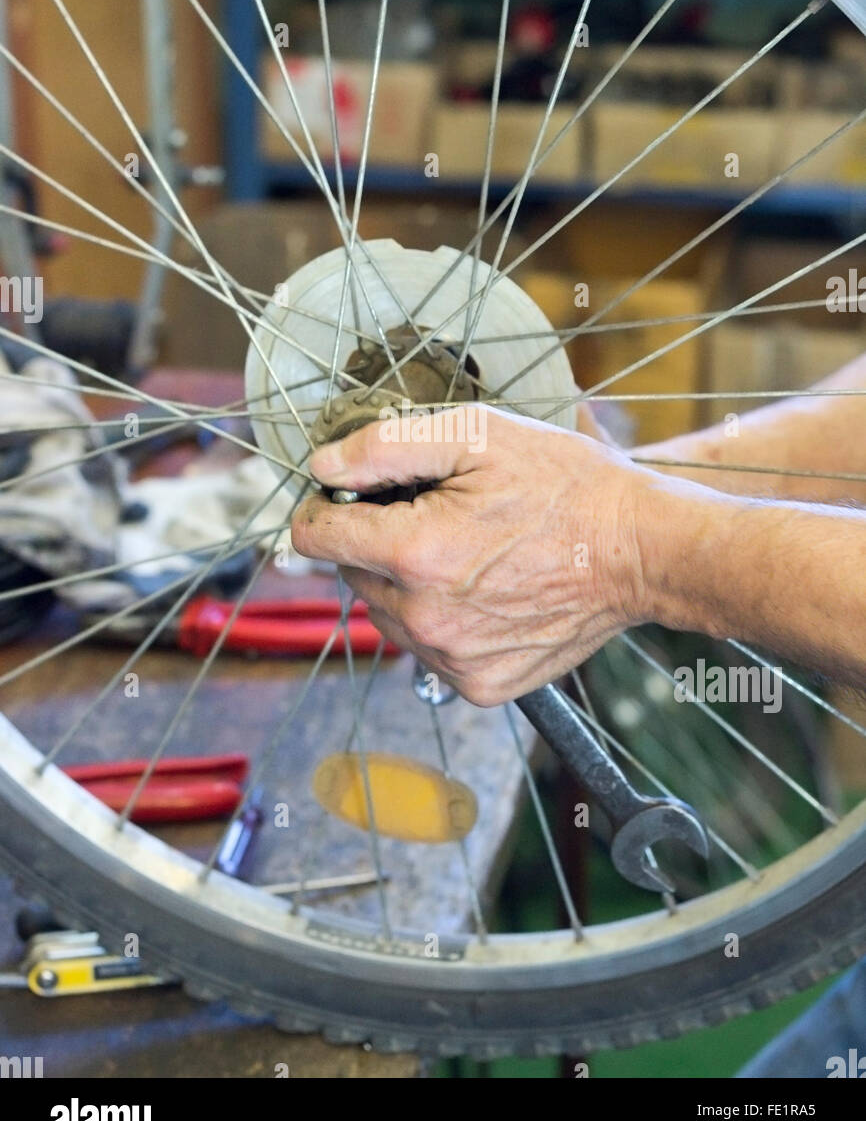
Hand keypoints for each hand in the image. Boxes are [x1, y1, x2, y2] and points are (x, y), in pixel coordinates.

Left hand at [290, 406, 649, 705]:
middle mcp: (425, 618)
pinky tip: (487, 590)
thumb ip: (385, 447)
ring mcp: (453, 659)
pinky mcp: (480, 684)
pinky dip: (444, 620)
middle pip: (353, 572)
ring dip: (408, 582)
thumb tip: (322, 465)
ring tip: (469, 550)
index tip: (358, 491)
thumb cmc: (568, 487)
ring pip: (389, 612)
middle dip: (379, 539)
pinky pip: (430, 650)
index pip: (315, 536)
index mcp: (415, 554)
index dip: (329, 503)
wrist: (642, 552)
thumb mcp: (478, 436)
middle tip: (437, 512)